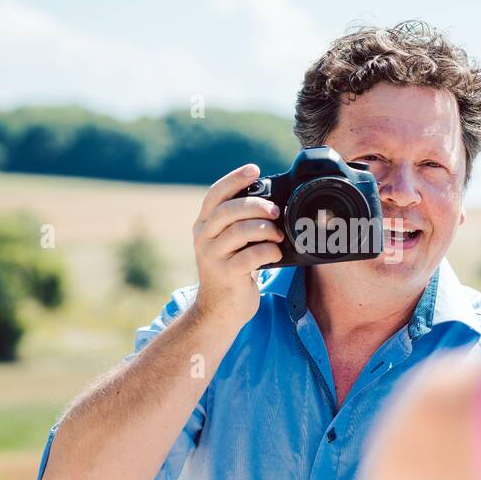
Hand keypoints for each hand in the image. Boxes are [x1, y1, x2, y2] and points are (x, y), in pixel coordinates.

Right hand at [191, 163, 284, 331]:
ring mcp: (212, 256)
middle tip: (275, 210)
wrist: (219, 310)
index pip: (215, 194)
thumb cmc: (231, 272)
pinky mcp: (225, 274)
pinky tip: (275, 254)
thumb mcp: (229, 244)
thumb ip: (239, 223)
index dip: (235, 179)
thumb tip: (271, 203)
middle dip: (256, 205)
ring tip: (277, 235)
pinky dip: (268, 251)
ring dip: (265, 229)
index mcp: (204, 225)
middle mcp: (203, 237)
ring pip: (240, 231)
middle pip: (228, 210)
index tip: (254, 169)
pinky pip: (251, 256)